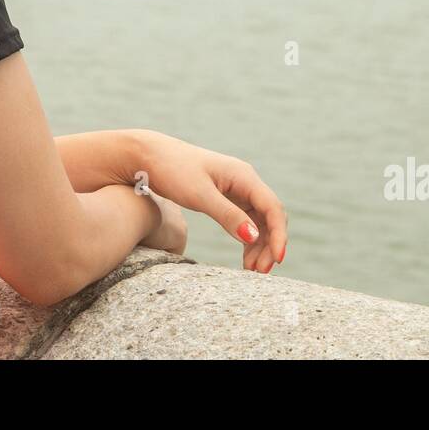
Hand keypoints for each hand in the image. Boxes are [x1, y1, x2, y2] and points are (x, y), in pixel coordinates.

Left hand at [123, 130, 287, 273]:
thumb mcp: (199, 195)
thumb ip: (227, 215)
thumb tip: (253, 236)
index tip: (277, 260)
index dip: (279, 235)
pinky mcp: (225, 197)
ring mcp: (236, 189)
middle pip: (270, 217)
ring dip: (260, 246)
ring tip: (252, 271)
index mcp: (243, 176)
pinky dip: (247, 240)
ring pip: (259, 221)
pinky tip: (245, 258)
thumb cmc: (172, 170)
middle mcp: (245, 181)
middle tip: (260, 273)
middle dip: (270, 245)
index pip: (272, 208)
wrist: (149, 156)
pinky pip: (245, 221)